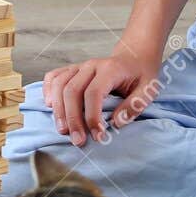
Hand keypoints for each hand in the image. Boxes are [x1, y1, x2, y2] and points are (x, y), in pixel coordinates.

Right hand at [44, 37, 162, 145]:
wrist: (134, 56)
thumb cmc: (141, 75)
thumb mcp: (148, 90)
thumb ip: (134, 106)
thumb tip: (115, 123)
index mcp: (111, 69)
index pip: (94, 92)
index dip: (92, 116)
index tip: (98, 136)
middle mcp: (91, 65)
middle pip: (72, 90)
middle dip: (73, 118)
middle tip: (78, 140)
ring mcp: (79, 66)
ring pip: (59, 84)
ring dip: (58, 109)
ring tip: (63, 130)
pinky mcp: (72, 70)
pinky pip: (53, 77)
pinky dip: (47, 91)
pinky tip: (50, 107)